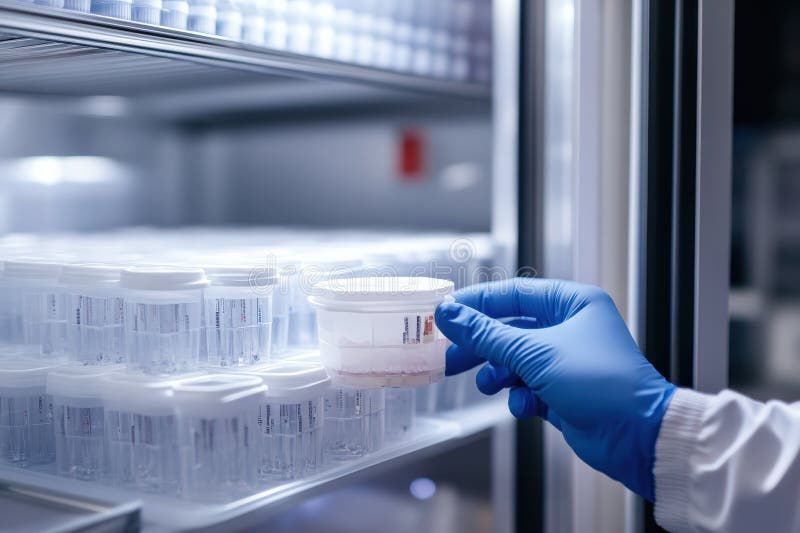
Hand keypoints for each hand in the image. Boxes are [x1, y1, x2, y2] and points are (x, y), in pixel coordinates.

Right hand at [434, 278, 675, 501]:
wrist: (637, 437)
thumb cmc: (601, 383)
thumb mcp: (535, 353)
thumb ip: (487, 334)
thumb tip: (449, 314)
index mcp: (572, 303)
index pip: (513, 294)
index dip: (477, 303)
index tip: (446, 312)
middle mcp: (569, 328)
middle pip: (509, 329)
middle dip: (480, 344)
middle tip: (449, 352)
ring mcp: (565, 361)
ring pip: (514, 360)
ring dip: (498, 373)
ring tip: (488, 384)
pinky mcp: (561, 391)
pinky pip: (526, 387)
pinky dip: (519, 397)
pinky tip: (524, 406)